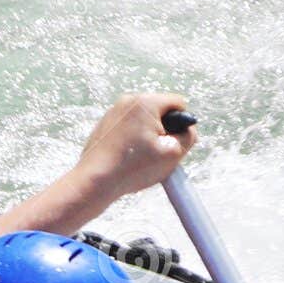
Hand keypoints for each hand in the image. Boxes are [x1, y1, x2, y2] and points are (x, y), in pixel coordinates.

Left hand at [76, 92, 198, 197]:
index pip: (178, 104)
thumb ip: (188, 137)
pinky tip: (128, 161)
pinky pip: (128, 129)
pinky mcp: (104, 126)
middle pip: (160, 111)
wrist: (95, 182)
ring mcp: (113, 112)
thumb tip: (188, 129)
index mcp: (145, 102)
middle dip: (164, 131)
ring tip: (141, 160)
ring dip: (149, 137)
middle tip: (158, 154)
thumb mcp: (173, 153)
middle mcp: (127, 101)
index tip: (176, 144)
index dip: (183, 124)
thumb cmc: (134, 167)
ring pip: (143, 122)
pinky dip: (133, 142)